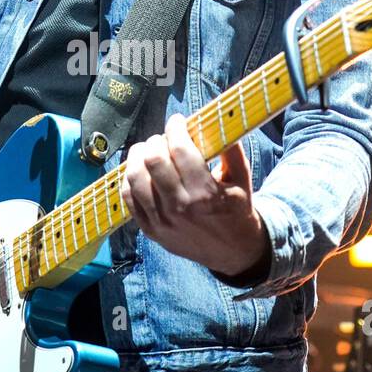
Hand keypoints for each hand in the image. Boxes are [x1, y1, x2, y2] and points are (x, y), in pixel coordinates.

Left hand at [120, 113, 269, 277]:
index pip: (180, 149)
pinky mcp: (150, 230)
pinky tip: (142, 170)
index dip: (175, 128)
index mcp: (206, 193)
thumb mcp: (242, 179)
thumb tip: (219, 119)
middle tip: (165, 138)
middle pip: (153, 160)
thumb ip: (231, 148)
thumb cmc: (237, 210)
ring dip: (139, 156)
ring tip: (149, 150)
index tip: (178, 121)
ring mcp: (162, 221)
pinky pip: (129, 197)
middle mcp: (180, 207)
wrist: (232, 253)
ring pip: (135, 177)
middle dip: (157, 140)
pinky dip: (131, 178)